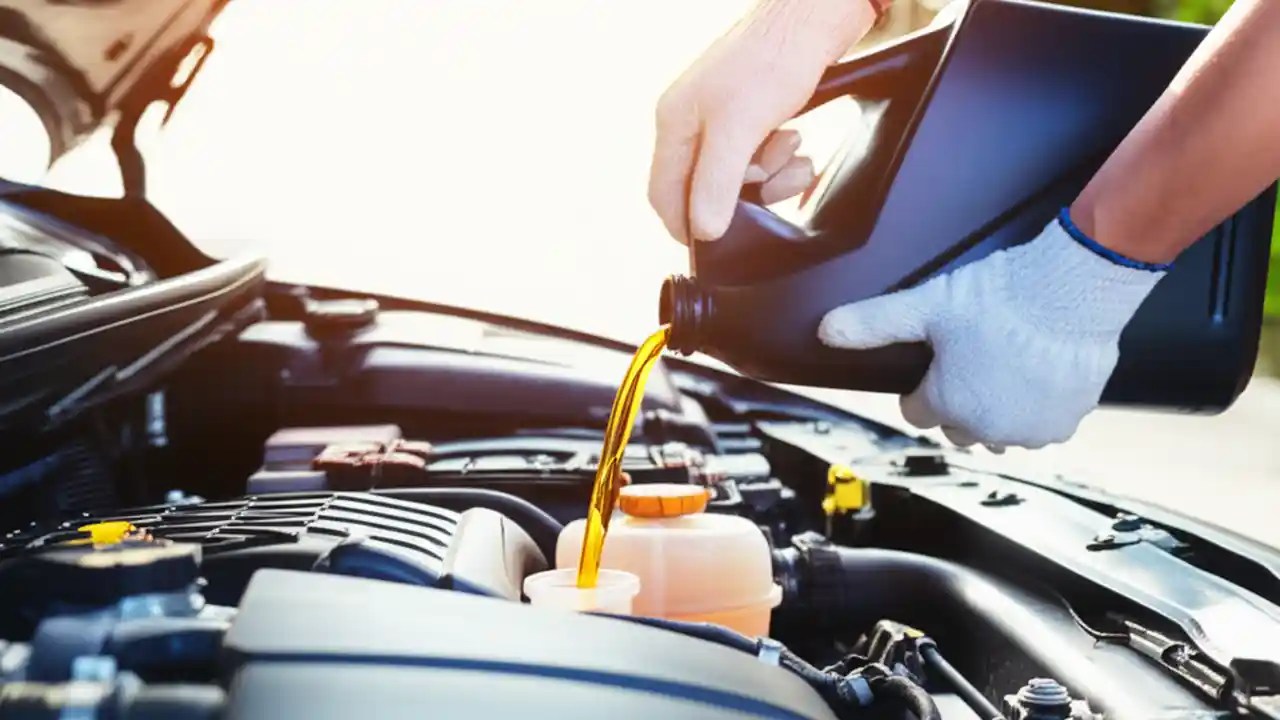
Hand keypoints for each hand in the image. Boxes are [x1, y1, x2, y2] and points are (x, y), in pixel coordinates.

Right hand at [648, 0, 873, 242]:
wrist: (815, 15)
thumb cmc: (773, 58)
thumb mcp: (741, 129)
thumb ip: (717, 183)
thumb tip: (703, 231)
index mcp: (674, 122)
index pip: (664, 194)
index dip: (687, 224)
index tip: (716, 243)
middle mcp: (692, 121)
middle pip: (706, 189)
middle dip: (743, 194)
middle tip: (772, 182)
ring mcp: (722, 117)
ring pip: (738, 176)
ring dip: (769, 175)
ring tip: (791, 152)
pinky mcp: (752, 113)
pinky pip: (759, 156)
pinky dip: (781, 157)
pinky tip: (795, 140)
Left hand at [817, 215, 1165, 449]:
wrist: (1072, 290)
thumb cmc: (1000, 298)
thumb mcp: (925, 305)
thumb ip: (873, 322)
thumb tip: (827, 329)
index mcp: (948, 405)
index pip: (916, 411)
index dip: (921, 386)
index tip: (935, 362)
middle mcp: (986, 429)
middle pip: (958, 424)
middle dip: (959, 399)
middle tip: (970, 357)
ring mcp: (1028, 430)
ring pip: (999, 429)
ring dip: (997, 408)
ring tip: (1004, 365)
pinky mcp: (1066, 423)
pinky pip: (1041, 425)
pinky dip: (1036, 408)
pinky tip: (1036, 374)